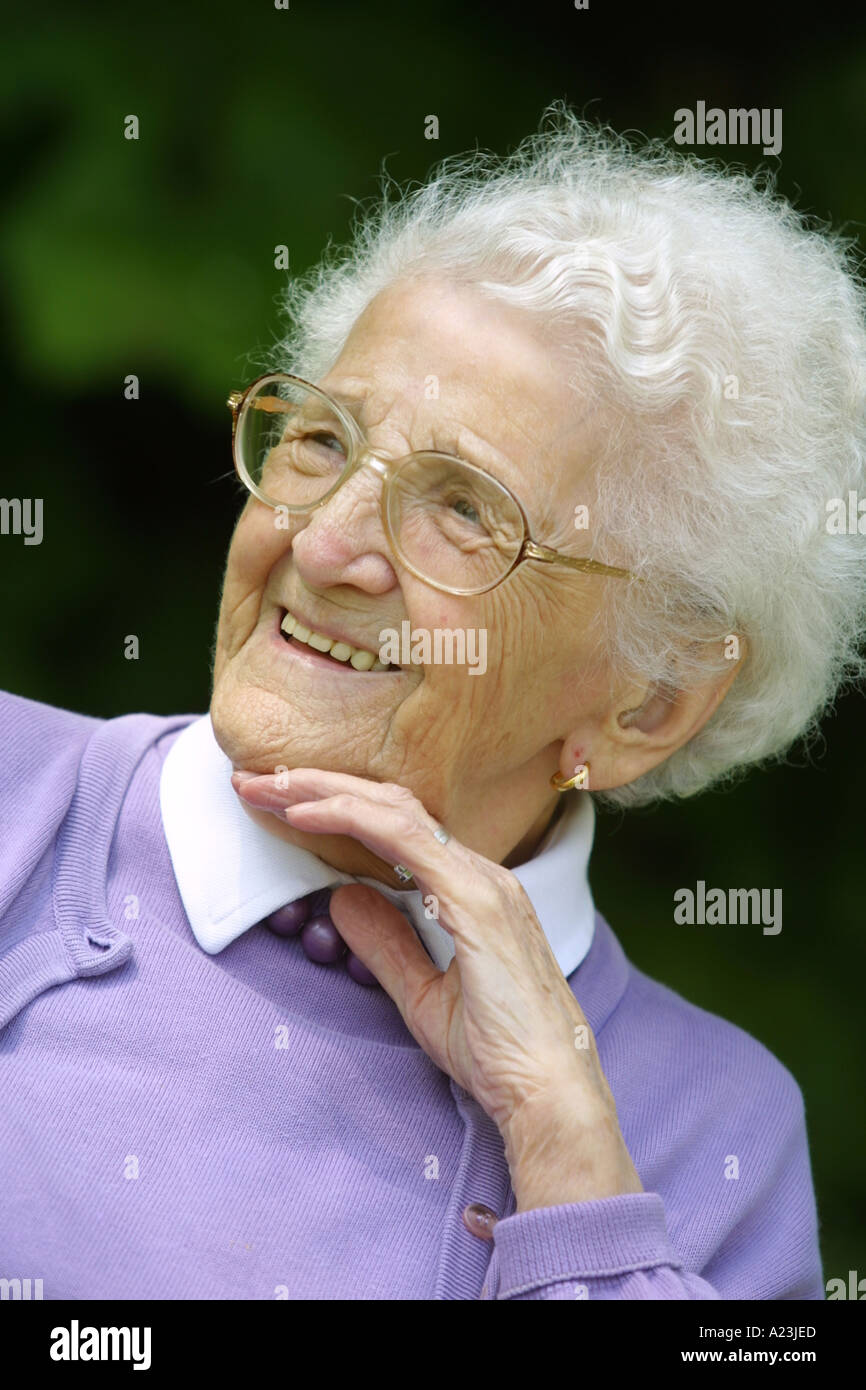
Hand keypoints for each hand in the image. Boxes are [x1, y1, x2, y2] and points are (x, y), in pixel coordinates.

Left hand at [232, 767, 642, 1209]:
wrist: (551, 1095)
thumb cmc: (500, 1053)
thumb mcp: (423, 995)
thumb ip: (386, 945)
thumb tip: (341, 900)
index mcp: (472, 890)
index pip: (397, 826)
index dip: (338, 806)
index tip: (279, 805)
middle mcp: (480, 873)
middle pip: (390, 804)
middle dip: (319, 786)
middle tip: (256, 782)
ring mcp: (482, 881)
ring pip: (392, 809)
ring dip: (323, 791)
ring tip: (267, 786)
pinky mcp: (477, 899)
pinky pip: (403, 838)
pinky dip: (349, 817)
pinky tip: (303, 814)